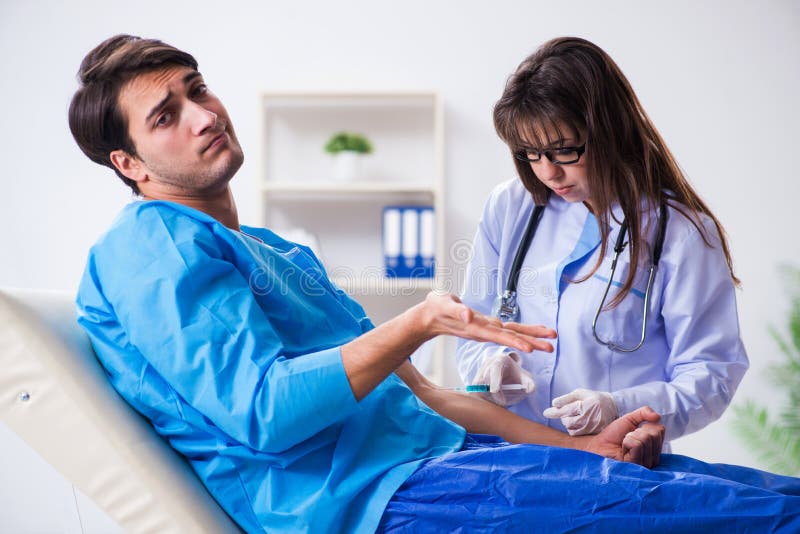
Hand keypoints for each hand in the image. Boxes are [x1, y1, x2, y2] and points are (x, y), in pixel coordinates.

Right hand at [420, 292, 556, 353]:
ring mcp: (487, 329)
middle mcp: (484, 331)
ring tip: (550, 342)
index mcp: (476, 328)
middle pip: (511, 338)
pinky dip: (522, 331)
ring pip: (512, 335)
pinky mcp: (487, 326)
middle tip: (551, 347)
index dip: (515, 342)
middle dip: (531, 342)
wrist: (430, 317)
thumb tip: (468, 315)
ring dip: (531, 338)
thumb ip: (455, 309)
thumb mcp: (442, 304)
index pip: (498, 336)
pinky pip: (509, 330)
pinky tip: (535, 334)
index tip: (530, 349)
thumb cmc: (436, 308)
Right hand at [474, 349, 534, 405]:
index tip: (495, 391)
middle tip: (503, 402)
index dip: (494, 379)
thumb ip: (530, 385)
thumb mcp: (527, 380)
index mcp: (501, 360)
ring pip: (480, 386)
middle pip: (485, 378)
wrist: (508, 375)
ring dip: (489, 395)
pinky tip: (493, 396)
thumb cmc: (517, 377)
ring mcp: (480, 371)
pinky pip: (477, 390)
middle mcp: (488, 363)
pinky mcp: (476, 379)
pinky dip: (485, 396)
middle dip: (493, 392)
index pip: (495, 369)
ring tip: (501, 396)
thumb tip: (529, 390)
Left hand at [543, 388, 617, 434]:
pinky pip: (579, 434)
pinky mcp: (596, 433)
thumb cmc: (594, 398)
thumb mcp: (581, 393)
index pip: (567, 410)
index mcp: (587, 404)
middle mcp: (591, 417)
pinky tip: (579, 423)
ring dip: (569, 424)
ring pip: (572, 430)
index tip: (545, 413)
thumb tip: (554, 404)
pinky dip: (575, 429)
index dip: (554, 412)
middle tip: (568, 413)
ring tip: (574, 417)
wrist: (614, 407)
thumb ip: (567, 398)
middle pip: (568, 422)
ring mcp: (594, 427)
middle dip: (564, 418)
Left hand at [581, 406, 664, 467]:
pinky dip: (627, 442)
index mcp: (654, 446)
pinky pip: (637, 445)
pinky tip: (623, 450)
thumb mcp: (629, 419)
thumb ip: (644, 413)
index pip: (660, 429)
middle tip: (627, 438)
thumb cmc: (613, 435)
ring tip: (624, 445)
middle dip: (638, 431)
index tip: (634, 431)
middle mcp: (654, 457)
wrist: (599, 446)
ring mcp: (646, 463)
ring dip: (630, 437)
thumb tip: (658, 416)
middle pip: (654, 434)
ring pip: (646, 439)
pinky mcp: (637, 466)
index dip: (645, 426)